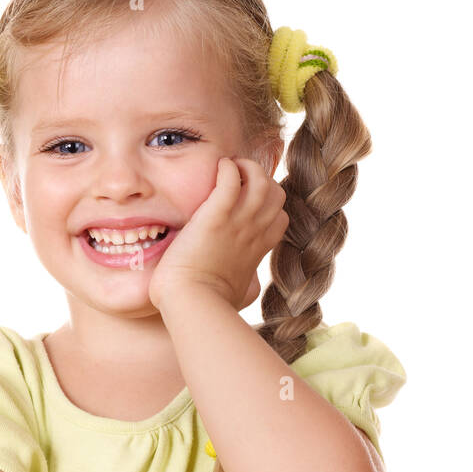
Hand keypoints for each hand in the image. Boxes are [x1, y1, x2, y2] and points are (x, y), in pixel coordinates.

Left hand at [148, 157, 289, 311]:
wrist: (192, 302)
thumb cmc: (210, 304)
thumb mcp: (241, 294)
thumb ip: (248, 285)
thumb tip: (249, 288)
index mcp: (258, 249)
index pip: (280, 217)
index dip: (268, 205)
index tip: (247, 201)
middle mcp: (254, 232)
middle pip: (276, 193)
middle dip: (260, 179)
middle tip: (237, 178)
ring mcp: (238, 222)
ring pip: (261, 179)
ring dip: (246, 167)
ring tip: (229, 167)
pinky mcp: (217, 214)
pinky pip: (231, 177)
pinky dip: (227, 167)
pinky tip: (217, 168)